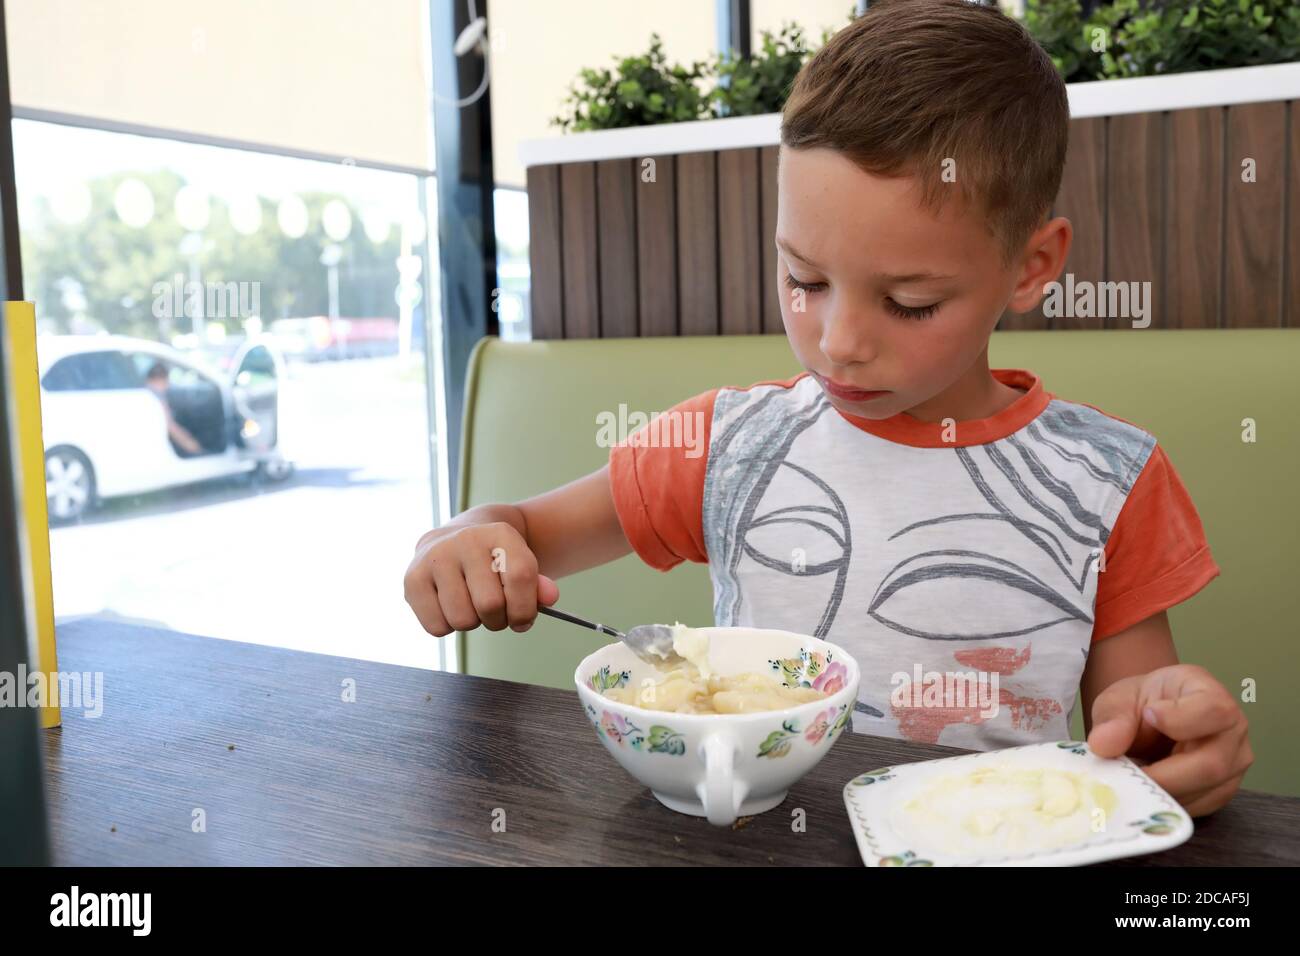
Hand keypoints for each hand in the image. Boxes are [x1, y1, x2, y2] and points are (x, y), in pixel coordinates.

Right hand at [404, 522, 558, 636]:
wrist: (454, 539)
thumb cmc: (493, 562)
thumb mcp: (520, 564)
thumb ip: (538, 585)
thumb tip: (551, 598)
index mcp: (499, 533)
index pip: (520, 577)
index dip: (526, 609)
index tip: (522, 618)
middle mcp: (465, 540)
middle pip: (490, 604)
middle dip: (499, 620)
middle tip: (495, 612)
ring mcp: (435, 557)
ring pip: (463, 620)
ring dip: (473, 623)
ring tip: (471, 605)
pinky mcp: (412, 579)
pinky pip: (437, 627)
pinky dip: (448, 626)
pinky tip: (450, 605)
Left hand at [1087, 664, 1252, 816]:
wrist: (1152, 719)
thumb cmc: (1142, 702)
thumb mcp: (1120, 699)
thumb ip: (1113, 717)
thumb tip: (1103, 746)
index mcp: (1211, 694)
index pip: (1213, 710)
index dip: (1180, 719)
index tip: (1148, 716)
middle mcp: (1233, 730)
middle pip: (1211, 763)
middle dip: (1163, 775)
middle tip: (1126, 774)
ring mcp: (1233, 764)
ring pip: (1204, 791)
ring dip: (1160, 790)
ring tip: (1130, 780)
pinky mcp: (1221, 791)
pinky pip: (1197, 806)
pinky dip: (1165, 803)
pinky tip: (1143, 790)